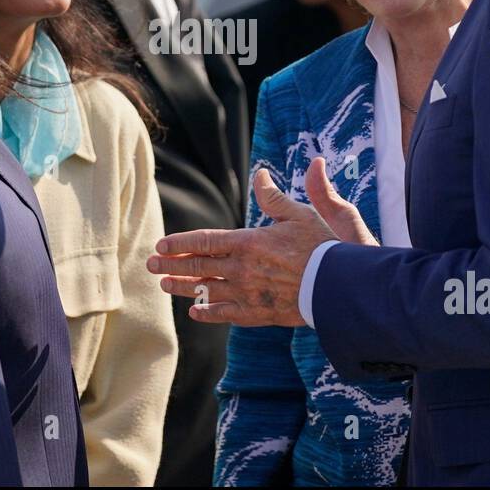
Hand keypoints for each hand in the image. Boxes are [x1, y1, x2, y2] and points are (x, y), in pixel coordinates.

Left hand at [146, 157, 372, 325]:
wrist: (338, 286)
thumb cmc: (321, 246)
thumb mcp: (298, 214)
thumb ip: (273, 197)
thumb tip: (261, 174)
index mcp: (248, 242)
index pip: (204, 241)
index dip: (179, 243)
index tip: (160, 246)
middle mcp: (242, 269)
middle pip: (199, 266)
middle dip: (172, 266)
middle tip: (150, 266)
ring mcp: (248, 293)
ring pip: (207, 291)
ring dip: (183, 288)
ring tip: (164, 286)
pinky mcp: (260, 312)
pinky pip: (227, 314)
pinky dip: (208, 313)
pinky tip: (195, 312)